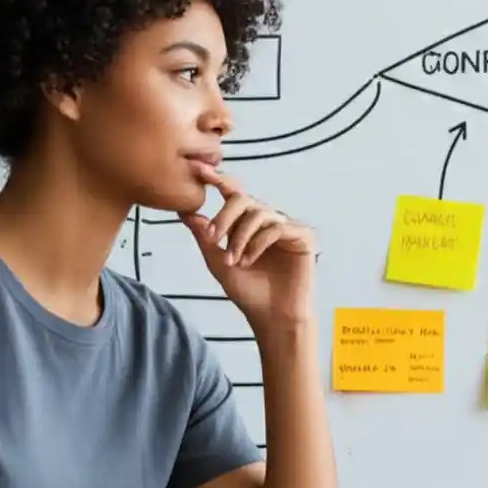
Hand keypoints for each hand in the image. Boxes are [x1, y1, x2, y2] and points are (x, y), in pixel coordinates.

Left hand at [178, 164, 315, 330]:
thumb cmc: (248, 293)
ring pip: (259, 213)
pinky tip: (249, 260)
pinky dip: (258, 242)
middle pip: (244, 199)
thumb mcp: (217, 261)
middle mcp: (269, 221)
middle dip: (225, 216)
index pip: (234, 195)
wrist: (271, 318)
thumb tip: (184, 211)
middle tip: (214, 238)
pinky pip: (277, 227)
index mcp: (250, 223)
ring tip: (233, 260)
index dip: (218, 179)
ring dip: (240, 236)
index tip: (199, 169)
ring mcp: (288, 228)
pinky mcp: (303, 237)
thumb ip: (205, 235)